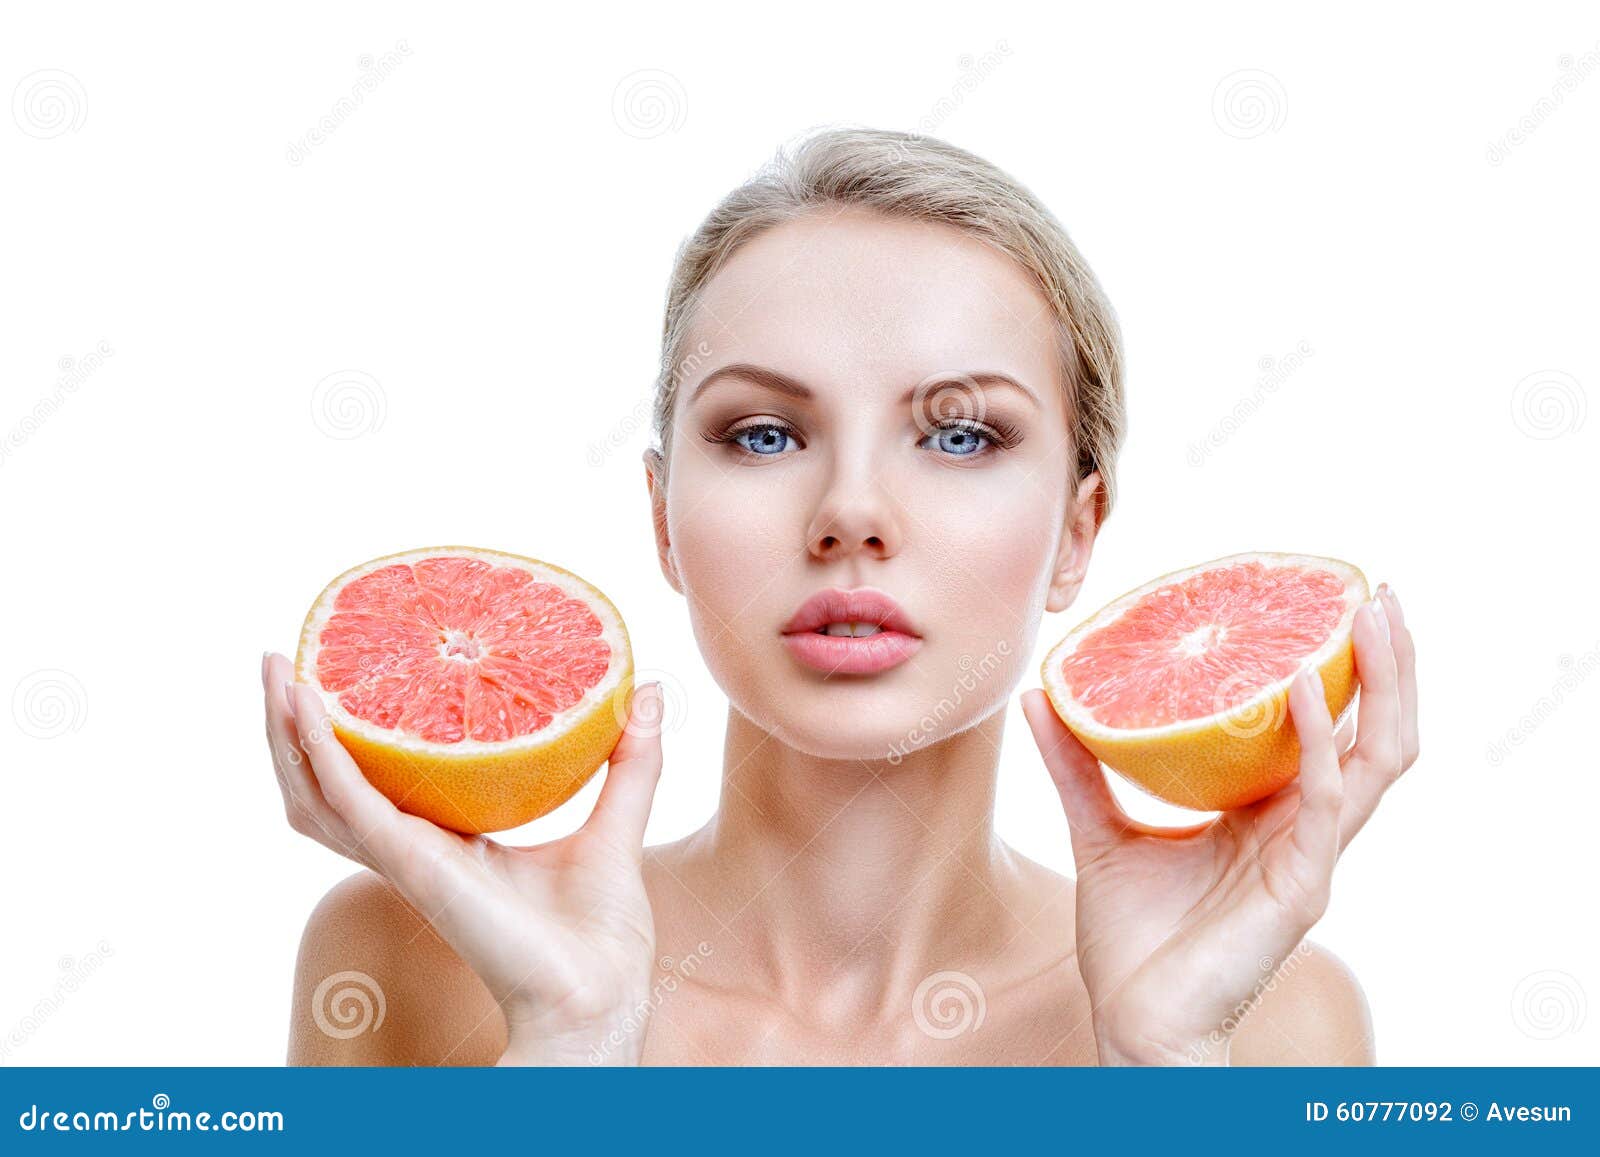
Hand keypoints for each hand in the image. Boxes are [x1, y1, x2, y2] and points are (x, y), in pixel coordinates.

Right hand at [261, 652, 664, 1064]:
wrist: (599, 992)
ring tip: (273, 672)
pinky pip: (349, 803)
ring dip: (286, 735)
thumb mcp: (618, 820)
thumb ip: (631, 758)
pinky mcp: (412, 864)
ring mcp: (406, 858)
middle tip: (278, 662)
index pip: (379, 781)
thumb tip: (653, 690)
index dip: (351, 735)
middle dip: (291, 729)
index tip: (347, 671)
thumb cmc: (602, 930)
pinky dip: (323, 754)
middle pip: (325, 786)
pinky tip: (309, 707)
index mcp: (450, 840)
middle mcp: (415, 848)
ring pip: (316, 794)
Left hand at [1021, 585, 1416, 1064]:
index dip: (1342, 673)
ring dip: (1383, 685)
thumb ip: (1079, 764)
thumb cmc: (1130, 939)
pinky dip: (1320, 739)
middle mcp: (1302, 829)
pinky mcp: (1300, 886)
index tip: (1330, 603)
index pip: (1328, 731)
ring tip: (1369, 614)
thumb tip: (1041, 693)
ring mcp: (1309, 856)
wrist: (1131, 1022)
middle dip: (1386, 664)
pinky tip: (1303, 685)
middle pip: (1373, 734)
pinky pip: (1324, 799)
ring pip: (1377, 759)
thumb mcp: (1100, 830)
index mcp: (1268, 815)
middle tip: (1377, 590)